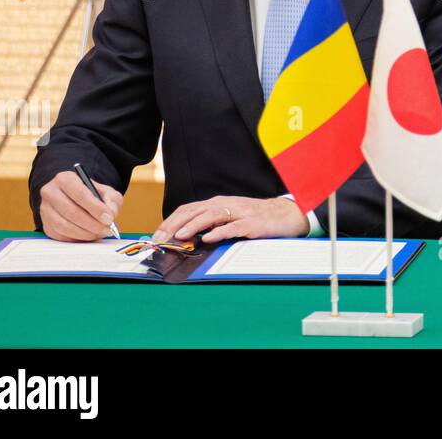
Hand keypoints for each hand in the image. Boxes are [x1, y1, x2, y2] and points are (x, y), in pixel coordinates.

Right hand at [39, 171, 122, 241]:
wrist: (75, 199)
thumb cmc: (91, 194)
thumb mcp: (105, 191)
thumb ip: (111, 200)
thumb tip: (110, 214)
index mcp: (65, 179)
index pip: (80, 194)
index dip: (95, 208)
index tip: (108, 218)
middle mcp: (51, 193)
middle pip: (71, 211)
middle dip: (92, 223)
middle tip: (107, 228)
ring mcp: (46, 210)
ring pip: (64, 226)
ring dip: (85, 233)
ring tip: (100, 233)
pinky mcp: (46, 225)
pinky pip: (61, 235)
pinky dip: (77, 238)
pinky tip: (89, 235)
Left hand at [153, 196, 308, 243]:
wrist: (285, 215)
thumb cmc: (254, 218)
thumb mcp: (229, 217)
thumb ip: (209, 224)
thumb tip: (183, 236)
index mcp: (218, 203)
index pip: (188, 209)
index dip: (170, 221)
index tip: (156, 236)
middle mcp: (226, 205)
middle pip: (195, 211)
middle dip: (175, 224)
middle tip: (161, 238)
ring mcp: (239, 213)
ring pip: (211, 216)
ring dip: (193, 226)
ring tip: (179, 236)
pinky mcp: (252, 224)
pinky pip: (233, 227)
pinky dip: (220, 232)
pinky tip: (209, 238)